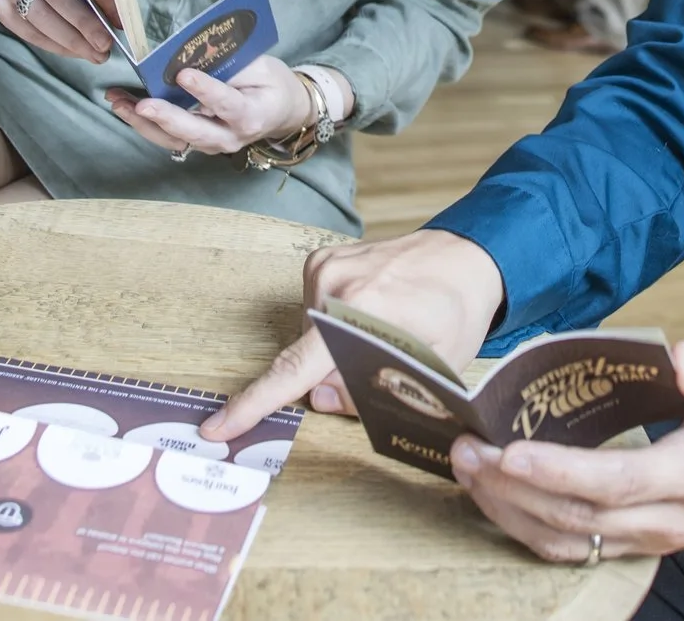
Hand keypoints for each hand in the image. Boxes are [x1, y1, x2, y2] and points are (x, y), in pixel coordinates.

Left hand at [104, 54, 308, 158]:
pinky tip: (123, 105)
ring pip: (174, 140)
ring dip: (143, 123)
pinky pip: (167, 138)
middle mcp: (229, 137)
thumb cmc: (270, 85)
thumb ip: (231, 63)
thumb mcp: (261, 67)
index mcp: (251, 116)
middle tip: (142, 103)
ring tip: (119, 103)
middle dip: (166, 118)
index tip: (184, 74)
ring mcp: (211, 144)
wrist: (279, 112)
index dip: (206, 91)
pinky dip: (143, 123)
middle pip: (195, 132)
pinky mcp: (195, 143)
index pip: (227, 104)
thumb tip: (193, 53)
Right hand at [200, 229, 504, 440]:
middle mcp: (336, 283)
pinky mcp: (320, 258)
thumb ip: (372, 391)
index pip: (298, 368)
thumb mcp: (431, 367)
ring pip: (309, 337)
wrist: (467, 255)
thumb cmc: (457, 312)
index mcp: (365, 309)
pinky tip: (369, 311)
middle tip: (382, 360)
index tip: (217, 428)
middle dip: (331, 375)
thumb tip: (319, 400)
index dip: (256, 404)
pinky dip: (333, 324)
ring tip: (383, 327)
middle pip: (307, 359)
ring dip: (333, 349)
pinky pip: (313, 311)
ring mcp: (325, 265)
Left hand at [452, 337, 683, 562]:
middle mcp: (664, 518)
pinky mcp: (628, 546)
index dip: (561, 473)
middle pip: (578, 517)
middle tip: (467, 447)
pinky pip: (569, 549)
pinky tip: (492, 494)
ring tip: (466, 467)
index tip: (512, 453)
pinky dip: (523, 526)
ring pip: (566, 541)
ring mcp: (644, 540)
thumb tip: (682, 360)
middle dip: (513, 487)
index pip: (618, 483)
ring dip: (508, 509)